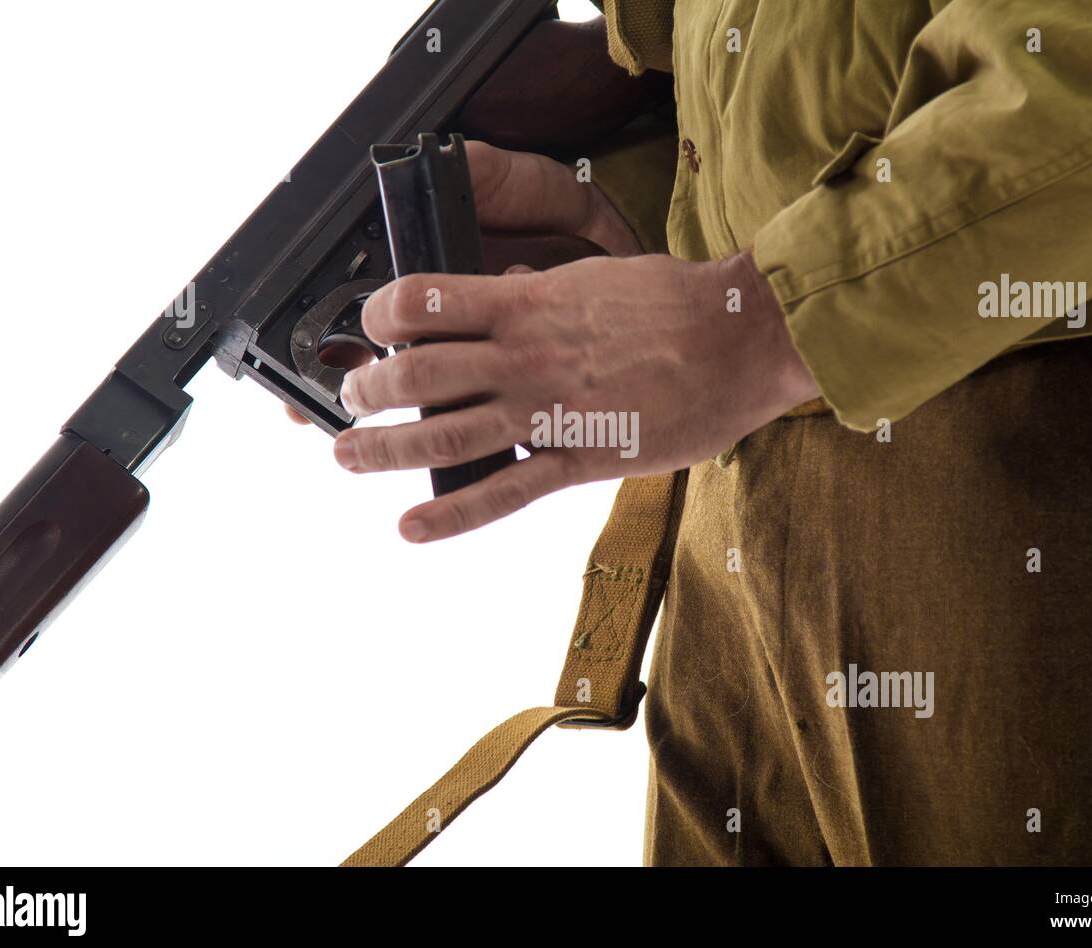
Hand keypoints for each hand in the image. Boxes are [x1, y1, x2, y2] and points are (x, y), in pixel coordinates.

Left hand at [338, 247, 818, 541]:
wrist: (740, 340)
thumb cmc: (677, 302)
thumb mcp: (596, 278)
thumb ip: (543, 294)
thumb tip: (508, 294)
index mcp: (526, 305)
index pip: (425, 302)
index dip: (383, 315)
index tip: (372, 326)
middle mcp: (523, 358)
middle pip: (418, 374)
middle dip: (371, 389)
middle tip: (354, 400)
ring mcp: (547, 412)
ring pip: (445, 433)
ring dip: (386, 447)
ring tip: (351, 455)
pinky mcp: (579, 460)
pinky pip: (504, 492)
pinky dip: (452, 513)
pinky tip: (412, 525)